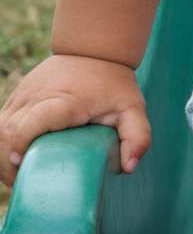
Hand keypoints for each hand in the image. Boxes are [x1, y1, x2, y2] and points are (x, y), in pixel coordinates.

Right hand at [0, 54, 150, 188]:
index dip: (21, 142)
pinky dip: (2, 144)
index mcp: (64, 101)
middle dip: (7, 161)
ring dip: (2, 154)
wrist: (94, 50)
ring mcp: (23, 96)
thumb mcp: (133, 108)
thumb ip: (137, 136)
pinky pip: (0, 123)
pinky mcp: (17, 98)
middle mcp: (37, 97)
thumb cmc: (114, 84)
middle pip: (7, 130)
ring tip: (17, 175)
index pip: (32, 121)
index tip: (21, 162)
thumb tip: (129, 167)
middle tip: (22, 184)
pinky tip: (14, 161)